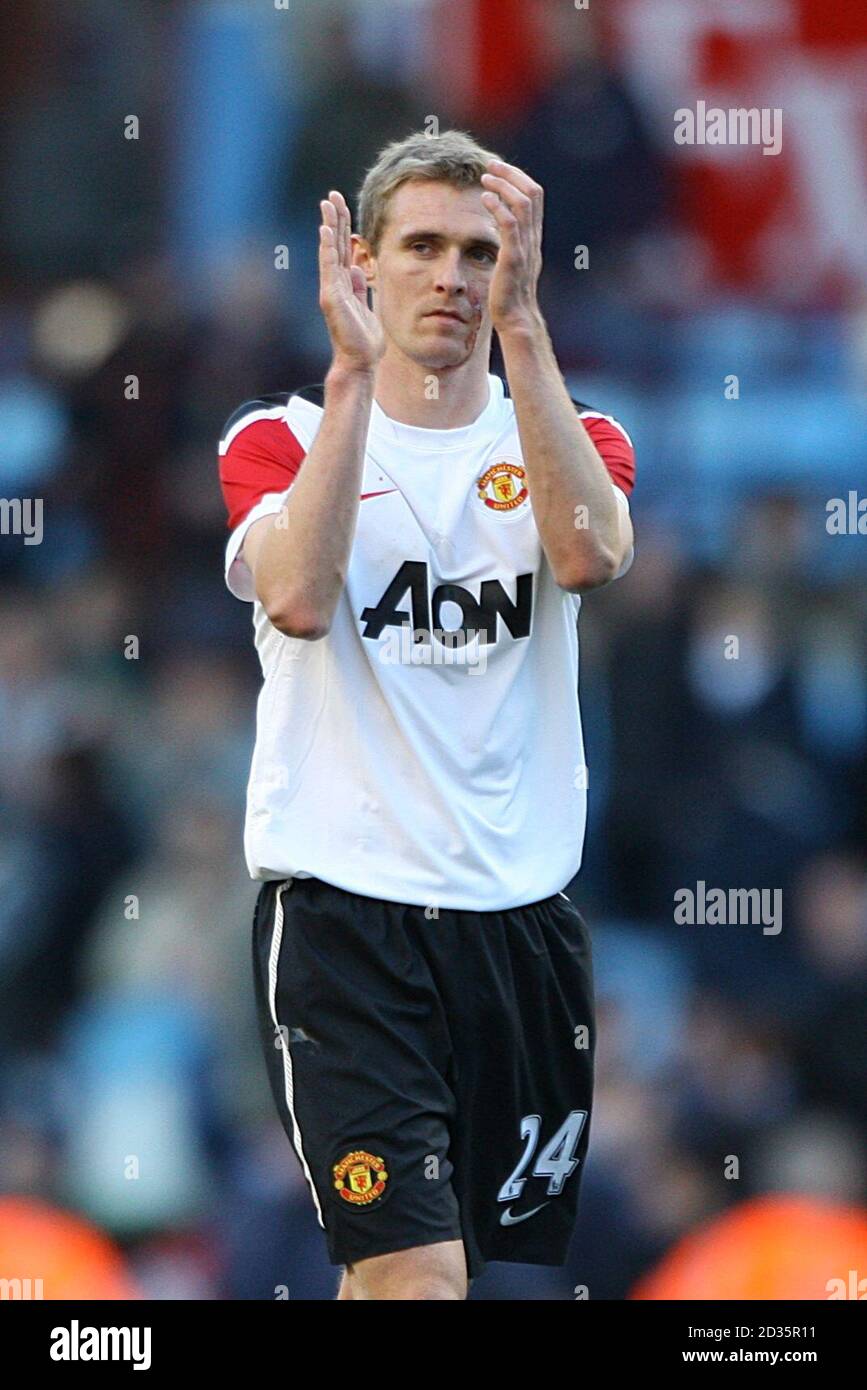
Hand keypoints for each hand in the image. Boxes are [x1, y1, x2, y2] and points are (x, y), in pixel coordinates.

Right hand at [318, 191, 384, 371]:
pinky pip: (328, 267)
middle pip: (334, 244)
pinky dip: (326, 248)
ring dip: (328, 226)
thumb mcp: (366, 306)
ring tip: (326, 203)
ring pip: (329, 251)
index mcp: (344, 284)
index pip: (343, 249)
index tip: (342, 205)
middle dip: (334, 219)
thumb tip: (356, 267)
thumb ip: (359, 287)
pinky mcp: (331, 297)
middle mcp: (334, 283)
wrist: (360, 361)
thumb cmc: (364, 340)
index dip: (342, 227)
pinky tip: (325, 230)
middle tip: (332, 194)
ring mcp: (331, 289)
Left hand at [479, 160, 543, 333]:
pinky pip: (510, 224)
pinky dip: (498, 206)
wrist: (516, 319)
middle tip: (490, 165)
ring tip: (485, 177)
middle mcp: (533, 238)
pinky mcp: (514, 258)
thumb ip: (509, 242)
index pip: (534, 197)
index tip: (498, 170)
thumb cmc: (508, 294)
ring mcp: (525, 248)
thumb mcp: (511, 261)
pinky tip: (485, 198)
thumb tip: (497, 226)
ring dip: (503, 185)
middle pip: (532, 192)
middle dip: (511, 174)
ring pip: (523, 203)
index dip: (518, 178)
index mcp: (532, 237)